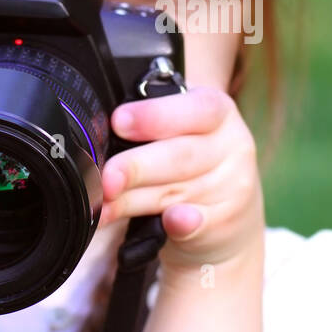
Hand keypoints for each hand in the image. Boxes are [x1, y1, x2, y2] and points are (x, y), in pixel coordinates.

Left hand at [98, 87, 264, 275]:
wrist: (230, 210)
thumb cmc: (192, 159)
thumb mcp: (182, 131)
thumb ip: (151, 126)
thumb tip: (99, 133)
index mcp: (218, 111)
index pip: (193, 108)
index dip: (153, 115)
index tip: (118, 122)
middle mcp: (231, 145)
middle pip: (180, 155)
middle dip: (136, 166)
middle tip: (105, 177)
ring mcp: (231, 186)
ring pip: (175, 192)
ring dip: (132, 201)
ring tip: (102, 206)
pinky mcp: (226, 220)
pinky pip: (198, 221)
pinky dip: (181, 222)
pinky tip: (169, 222)